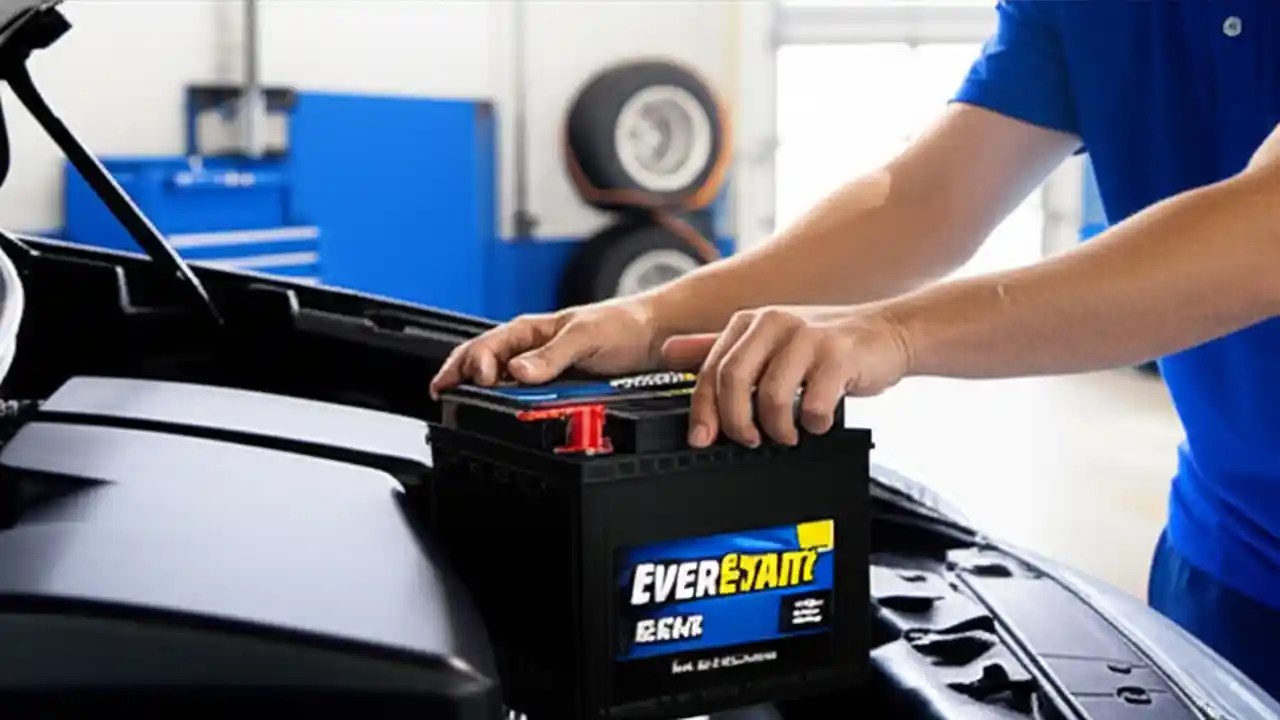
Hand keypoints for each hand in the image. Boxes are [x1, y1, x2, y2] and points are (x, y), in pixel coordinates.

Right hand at [430, 299, 662, 397]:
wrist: (654, 336)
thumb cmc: (622, 324)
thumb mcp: (586, 337)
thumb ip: (553, 355)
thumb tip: (519, 372)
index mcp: (530, 331)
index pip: (487, 345)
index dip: (471, 362)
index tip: (472, 380)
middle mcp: (530, 350)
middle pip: (482, 363)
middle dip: (457, 377)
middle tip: (442, 395)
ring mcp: (541, 371)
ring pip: (500, 384)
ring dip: (480, 394)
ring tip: (462, 407)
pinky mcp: (556, 389)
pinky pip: (524, 400)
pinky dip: (508, 407)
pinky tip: (501, 416)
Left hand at [661, 305, 912, 447]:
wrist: (886, 333)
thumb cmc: (823, 345)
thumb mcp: (767, 341)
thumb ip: (719, 347)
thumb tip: (668, 351)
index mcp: (750, 321)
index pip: (711, 369)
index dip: (702, 409)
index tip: (702, 439)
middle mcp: (774, 322)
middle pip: (734, 381)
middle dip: (736, 422)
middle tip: (749, 440)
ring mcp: (808, 336)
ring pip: (771, 396)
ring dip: (776, 428)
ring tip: (786, 434)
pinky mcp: (840, 355)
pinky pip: (814, 403)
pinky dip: (813, 424)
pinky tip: (817, 422)